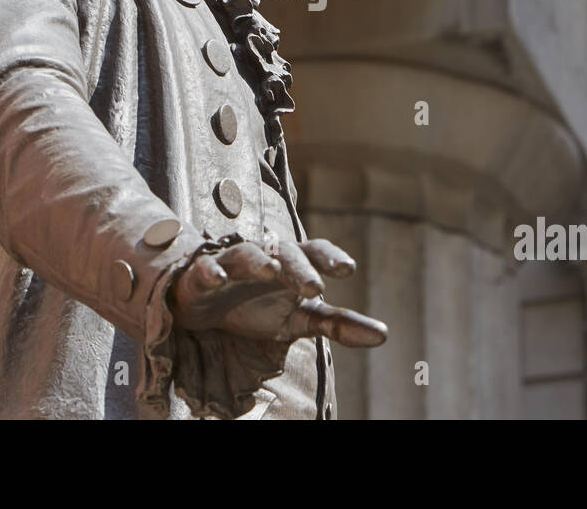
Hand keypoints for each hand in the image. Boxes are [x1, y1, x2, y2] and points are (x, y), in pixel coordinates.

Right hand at [168, 236, 387, 346]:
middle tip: (315, 286)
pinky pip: (207, 268)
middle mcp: (265, 258)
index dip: (330, 256)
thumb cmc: (259, 306)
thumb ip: (338, 323)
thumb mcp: (300, 318)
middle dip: (300, 267)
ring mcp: (233, 263)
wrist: (207, 306)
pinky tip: (219, 278)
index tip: (347, 269)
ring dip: (259, 261)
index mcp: (291, 265)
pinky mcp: (202, 275)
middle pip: (285, 253)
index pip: (314, 252)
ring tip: (271, 271)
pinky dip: (212, 271)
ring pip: (246, 254)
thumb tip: (384, 334)